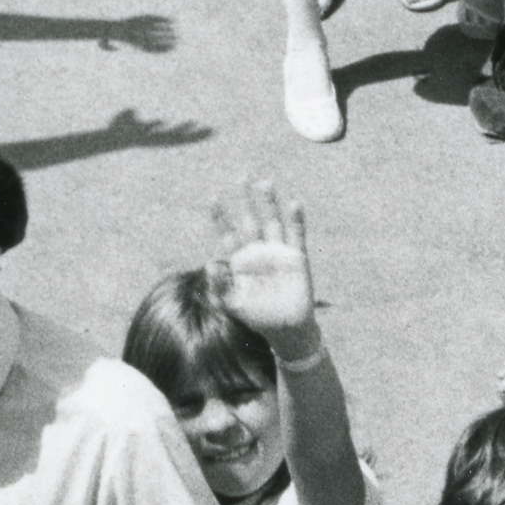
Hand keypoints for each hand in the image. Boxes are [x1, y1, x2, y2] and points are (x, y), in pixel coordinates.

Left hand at [206, 173, 318, 342]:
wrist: (286, 330)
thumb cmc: (257, 318)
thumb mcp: (233, 304)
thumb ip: (220, 286)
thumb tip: (208, 264)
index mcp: (240, 261)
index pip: (228, 233)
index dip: (221, 216)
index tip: (214, 197)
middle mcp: (258, 251)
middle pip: (250, 219)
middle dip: (246, 199)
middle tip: (242, 175)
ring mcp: (277, 252)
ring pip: (272, 221)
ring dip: (269, 203)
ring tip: (265, 182)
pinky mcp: (296, 257)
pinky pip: (295, 234)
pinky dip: (295, 219)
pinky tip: (294, 203)